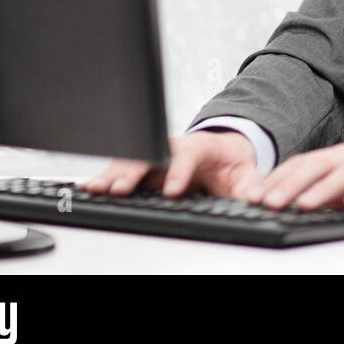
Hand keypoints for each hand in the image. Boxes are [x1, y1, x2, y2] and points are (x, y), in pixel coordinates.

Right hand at [80, 129, 260, 198]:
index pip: (188, 156)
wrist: (224, 150)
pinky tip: (88, 186)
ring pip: (132, 159)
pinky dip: (105, 175)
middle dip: (135, 171)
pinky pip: (123, 167)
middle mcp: (174, 146)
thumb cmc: (231, 163)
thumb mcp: (246, 174)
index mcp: (201, 147)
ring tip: (95, 187)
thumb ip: (250, 186)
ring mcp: (157, 154)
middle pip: (151, 153)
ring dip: (113, 173)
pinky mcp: (145, 164)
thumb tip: (255, 197)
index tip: (171, 190)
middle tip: (121, 190)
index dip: (179, 172)